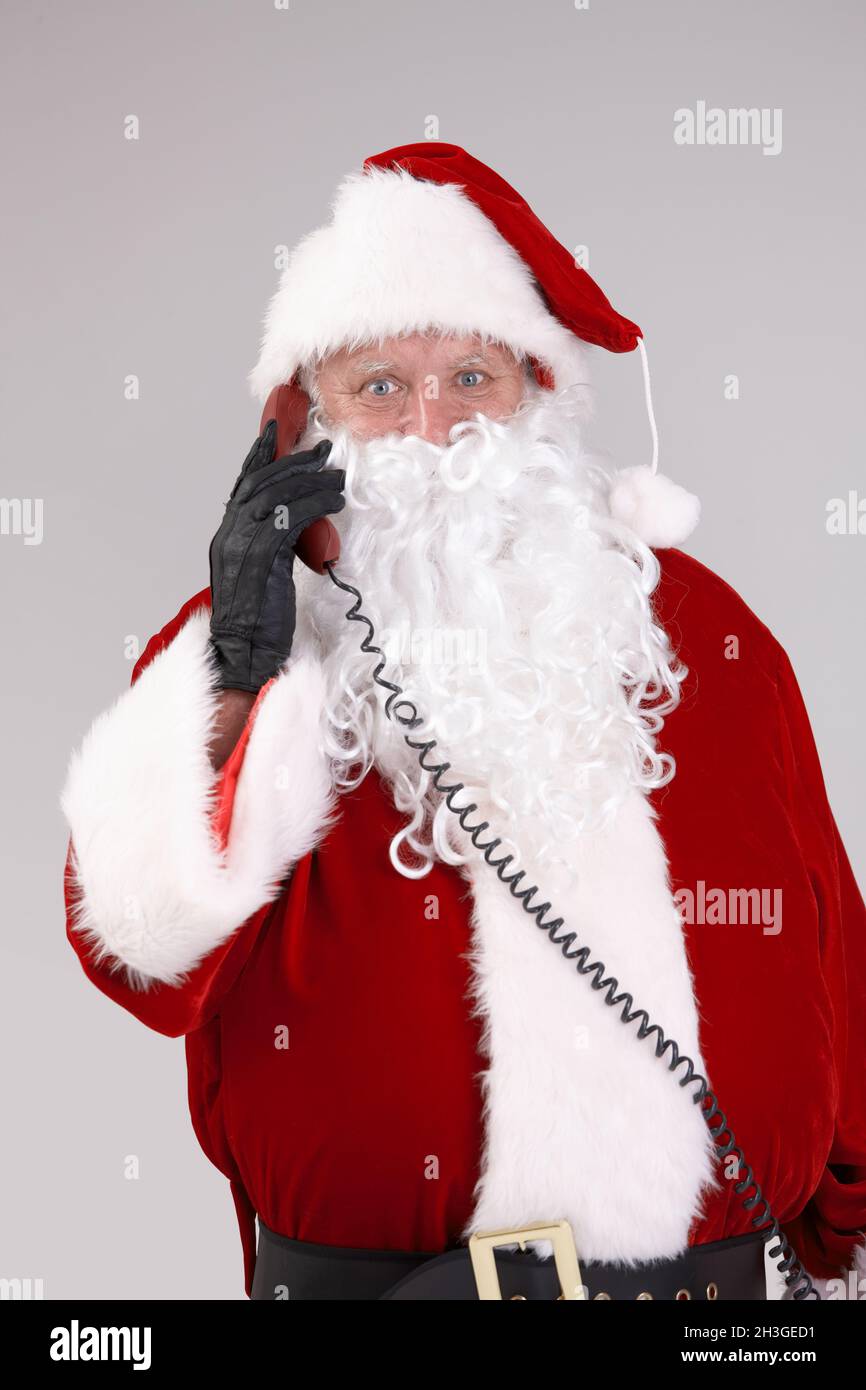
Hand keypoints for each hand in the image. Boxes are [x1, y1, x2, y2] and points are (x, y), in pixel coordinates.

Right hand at [208, 419, 345, 691]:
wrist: (245, 654)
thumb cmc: (259, 621)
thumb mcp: (262, 575)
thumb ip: (271, 545)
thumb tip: (296, 523)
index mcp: (225, 538)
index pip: (242, 485)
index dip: (259, 456)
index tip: (276, 432)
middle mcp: (228, 537)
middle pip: (260, 483)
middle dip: (293, 462)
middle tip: (323, 452)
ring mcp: (240, 547)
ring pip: (276, 497)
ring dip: (311, 482)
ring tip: (337, 479)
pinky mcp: (260, 560)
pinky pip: (288, 520)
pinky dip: (313, 505)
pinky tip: (332, 502)